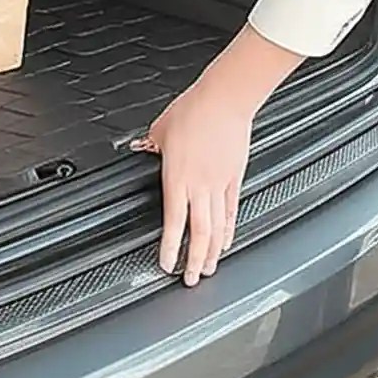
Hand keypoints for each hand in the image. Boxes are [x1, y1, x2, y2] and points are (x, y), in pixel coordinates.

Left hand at [137, 83, 252, 285]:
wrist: (225, 98)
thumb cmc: (192, 110)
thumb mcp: (159, 129)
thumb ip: (150, 145)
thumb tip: (142, 149)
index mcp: (177, 177)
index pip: (173, 221)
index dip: (171, 247)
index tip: (167, 264)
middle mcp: (200, 185)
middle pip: (199, 233)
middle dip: (194, 260)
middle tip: (190, 278)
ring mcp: (220, 183)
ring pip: (217, 227)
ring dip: (213, 252)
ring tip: (208, 269)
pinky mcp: (235, 177)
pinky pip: (231, 210)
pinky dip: (229, 230)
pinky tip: (226, 243)